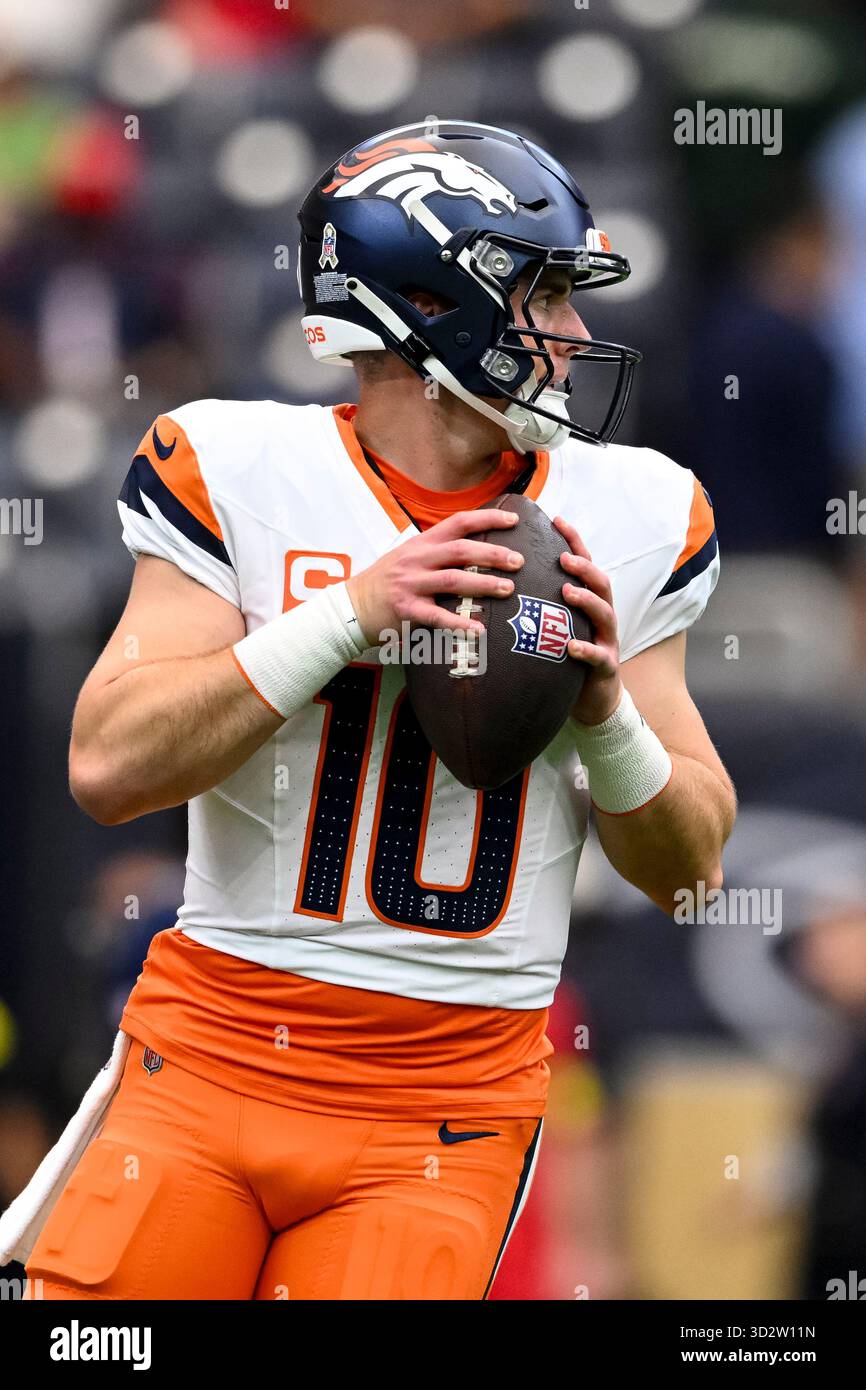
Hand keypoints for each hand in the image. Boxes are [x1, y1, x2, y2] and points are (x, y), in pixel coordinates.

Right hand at [346, 509, 523, 644]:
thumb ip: (437, 551)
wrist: (351, 606)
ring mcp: (411, 584)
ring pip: (453, 580)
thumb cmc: (386, 582)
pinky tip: (479, 629)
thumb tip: (477, 550)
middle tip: (518, 562)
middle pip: (461, 551)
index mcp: (421, 543)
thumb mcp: (408, 557)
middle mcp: (417, 559)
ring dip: (484, 584)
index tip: (513, 520)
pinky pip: (437, 616)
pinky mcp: (406, 610)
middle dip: (493, 554)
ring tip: (508, 589)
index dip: (487, 519)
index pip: (458, 523)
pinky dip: (459, 623)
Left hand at [554, 515, 622, 726]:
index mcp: (588, 602)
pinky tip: (570, 647)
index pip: (584, 564)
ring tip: (567, 592)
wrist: (592, 700)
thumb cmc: (566, 657)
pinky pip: (599, 656)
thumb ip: (539, 601)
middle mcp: (602, 616)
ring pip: (604, 614)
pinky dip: (586, 649)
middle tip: (562, 559)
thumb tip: (502, 574)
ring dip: (586, 600)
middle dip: (583, 568)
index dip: (574, 541)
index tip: (557, 519)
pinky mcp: (606, 666)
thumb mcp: (554, 625)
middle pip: (601, 583)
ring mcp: (607, 640)